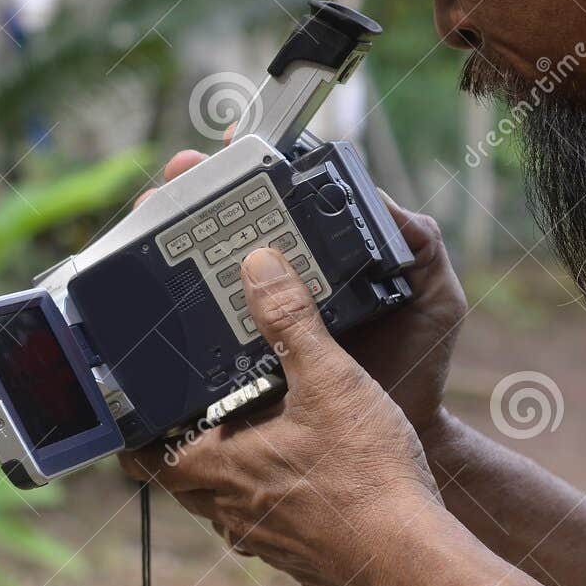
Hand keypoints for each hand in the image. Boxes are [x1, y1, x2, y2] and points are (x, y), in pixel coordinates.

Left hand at [124, 247, 442, 585]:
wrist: (412, 558)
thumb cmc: (366, 474)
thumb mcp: (328, 379)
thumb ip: (290, 321)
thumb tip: (258, 266)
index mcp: (216, 468)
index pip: (142, 457)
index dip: (134, 434)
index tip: (137, 411)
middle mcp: (228, 512)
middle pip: (181, 480)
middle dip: (185, 445)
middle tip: (200, 409)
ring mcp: (263, 541)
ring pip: (224, 505)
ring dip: (230, 474)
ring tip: (255, 436)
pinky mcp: (299, 559)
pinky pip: (268, 527)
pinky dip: (273, 502)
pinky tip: (306, 479)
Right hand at [149, 150, 466, 437]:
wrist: (395, 438)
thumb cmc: (416, 365)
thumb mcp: (433, 297)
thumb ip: (419, 245)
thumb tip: (381, 201)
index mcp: (325, 257)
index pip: (282, 201)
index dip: (253, 169)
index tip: (233, 146)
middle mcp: (284, 281)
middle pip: (228, 226)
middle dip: (195, 195)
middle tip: (179, 178)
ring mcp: (256, 320)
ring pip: (204, 273)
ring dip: (172, 242)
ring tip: (152, 217)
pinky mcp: (236, 361)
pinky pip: (200, 331)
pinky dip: (174, 311)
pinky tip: (156, 291)